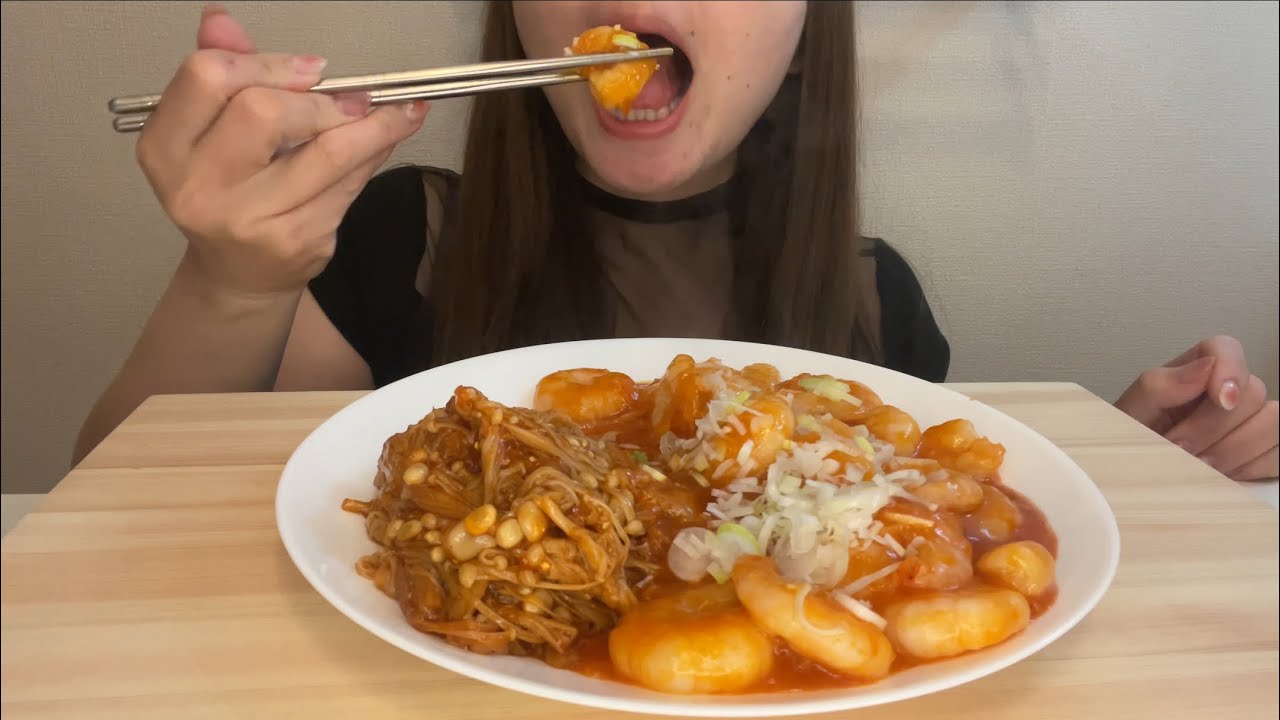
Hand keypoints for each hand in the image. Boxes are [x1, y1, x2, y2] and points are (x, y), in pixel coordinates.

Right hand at [137, 4, 426, 297]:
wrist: (239, 274)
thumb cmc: (228, 194)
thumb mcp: (210, 133)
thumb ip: (222, 74)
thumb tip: (220, 18)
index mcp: (166, 147)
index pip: (209, 77)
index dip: (267, 63)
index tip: (310, 68)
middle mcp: (200, 186)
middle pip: (264, 110)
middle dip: (319, 99)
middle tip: (351, 97)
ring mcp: (250, 219)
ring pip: (327, 152)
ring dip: (373, 124)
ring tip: (397, 110)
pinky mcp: (297, 240)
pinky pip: (348, 184)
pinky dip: (374, 155)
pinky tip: (386, 140)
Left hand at [1116, 335, 1277, 480]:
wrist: (1131, 479)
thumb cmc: (1128, 444)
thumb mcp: (1129, 415)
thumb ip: (1159, 385)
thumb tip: (1205, 367)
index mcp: (1193, 374)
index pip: (1226, 349)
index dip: (1230, 370)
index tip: (1220, 400)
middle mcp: (1227, 393)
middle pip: (1254, 392)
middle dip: (1214, 428)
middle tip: (1181, 448)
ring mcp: (1249, 423)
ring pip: (1275, 422)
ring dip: (1234, 450)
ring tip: (1199, 464)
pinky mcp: (1263, 453)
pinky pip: (1279, 455)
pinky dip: (1250, 468)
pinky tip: (1222, 474)